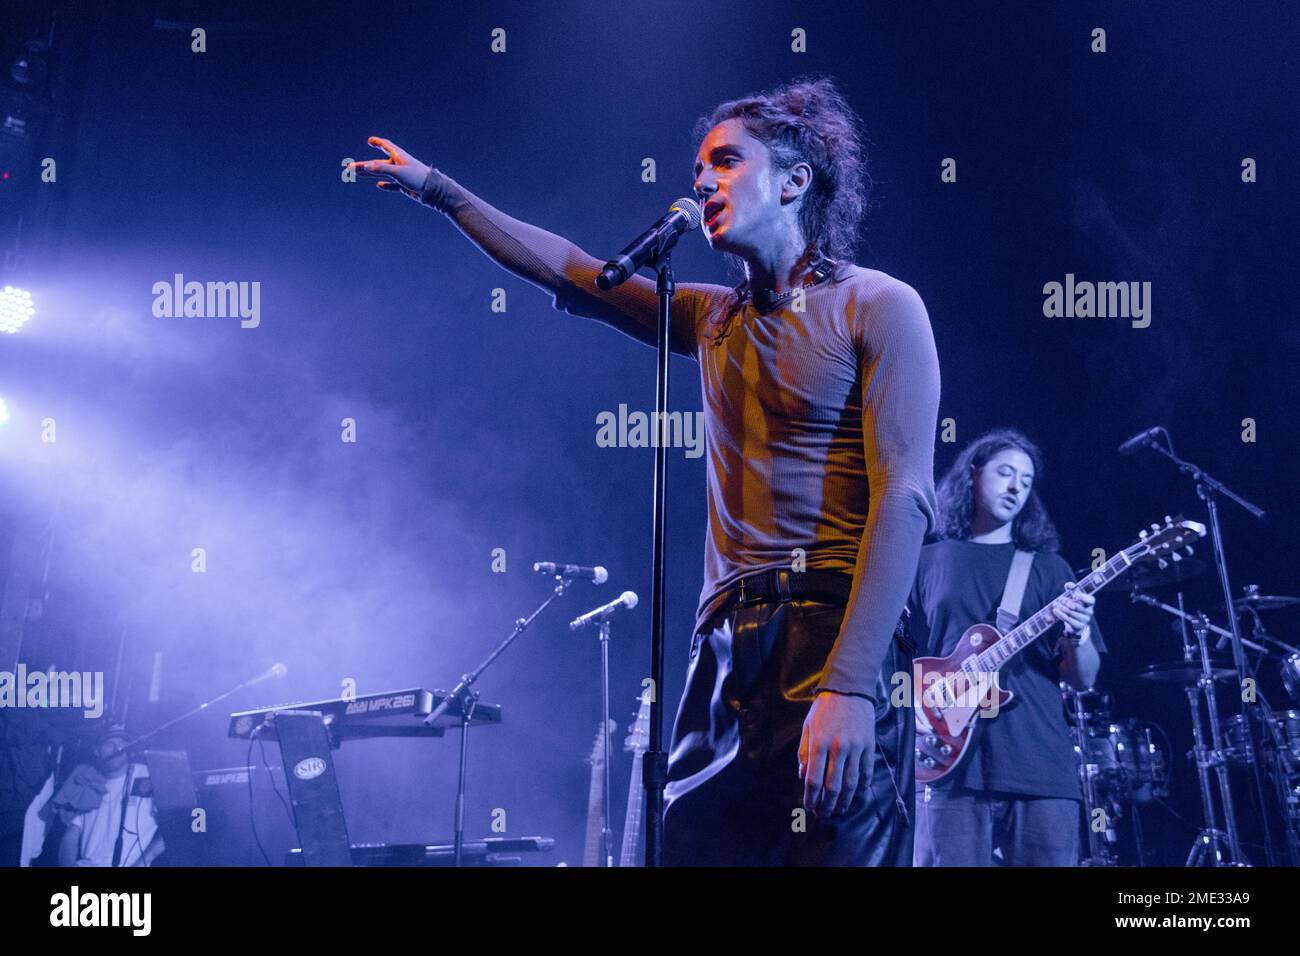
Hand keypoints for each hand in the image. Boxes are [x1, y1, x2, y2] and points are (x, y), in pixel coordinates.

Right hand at [347, 136, 431, 199]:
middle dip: (363, 165)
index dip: (378, 143)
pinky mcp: (405, 186)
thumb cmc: (418, 177)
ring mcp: (401, 176)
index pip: (386, 146)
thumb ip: (382, 169)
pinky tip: (380, 185)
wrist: (433, 191)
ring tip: (356, 175)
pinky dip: (386, 185)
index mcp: (398, 156)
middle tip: (349, 167)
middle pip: (377, 164)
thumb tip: (366, 167)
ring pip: (381, 174)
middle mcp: (399, 165)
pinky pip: (393, 185)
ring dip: (369, 174)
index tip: (370, 140)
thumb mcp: (398, 171)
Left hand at [798, 692, 874, 817]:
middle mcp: (838, 747)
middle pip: (834, 785)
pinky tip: (856, 795)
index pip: (814, 778)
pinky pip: (866, 772)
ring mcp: (856, 748)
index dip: (811, 797)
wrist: (850, 689)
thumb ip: (804, 753)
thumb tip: (803, 777)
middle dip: (827, 804)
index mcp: (820, 742)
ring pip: (852, 783)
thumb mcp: (808, 727)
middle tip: (823, 814)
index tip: (809, 807)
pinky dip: (862, 787)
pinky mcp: (869, 746)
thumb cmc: (824, 708)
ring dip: (845, 801)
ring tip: (838, 810)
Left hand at [1052, 581, 1094, 635]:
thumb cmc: (1074, 606)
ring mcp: (1085, 620)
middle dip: (1066, 602)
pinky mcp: (1079, 626)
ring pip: (1071, 613)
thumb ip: (1072, 589)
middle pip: (1077, 606)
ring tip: (1055, 604)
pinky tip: (1055, 610)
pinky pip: (1068, 620)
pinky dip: (1061, 614)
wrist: (1074, 623)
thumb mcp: (1074, 597)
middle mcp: (1089, 612)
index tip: (1075, 595)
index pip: (1091, 600)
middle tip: (1059, 599)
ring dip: (1062, 608)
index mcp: (1089, 604)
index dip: (1084, 598)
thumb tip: (1068, 585)